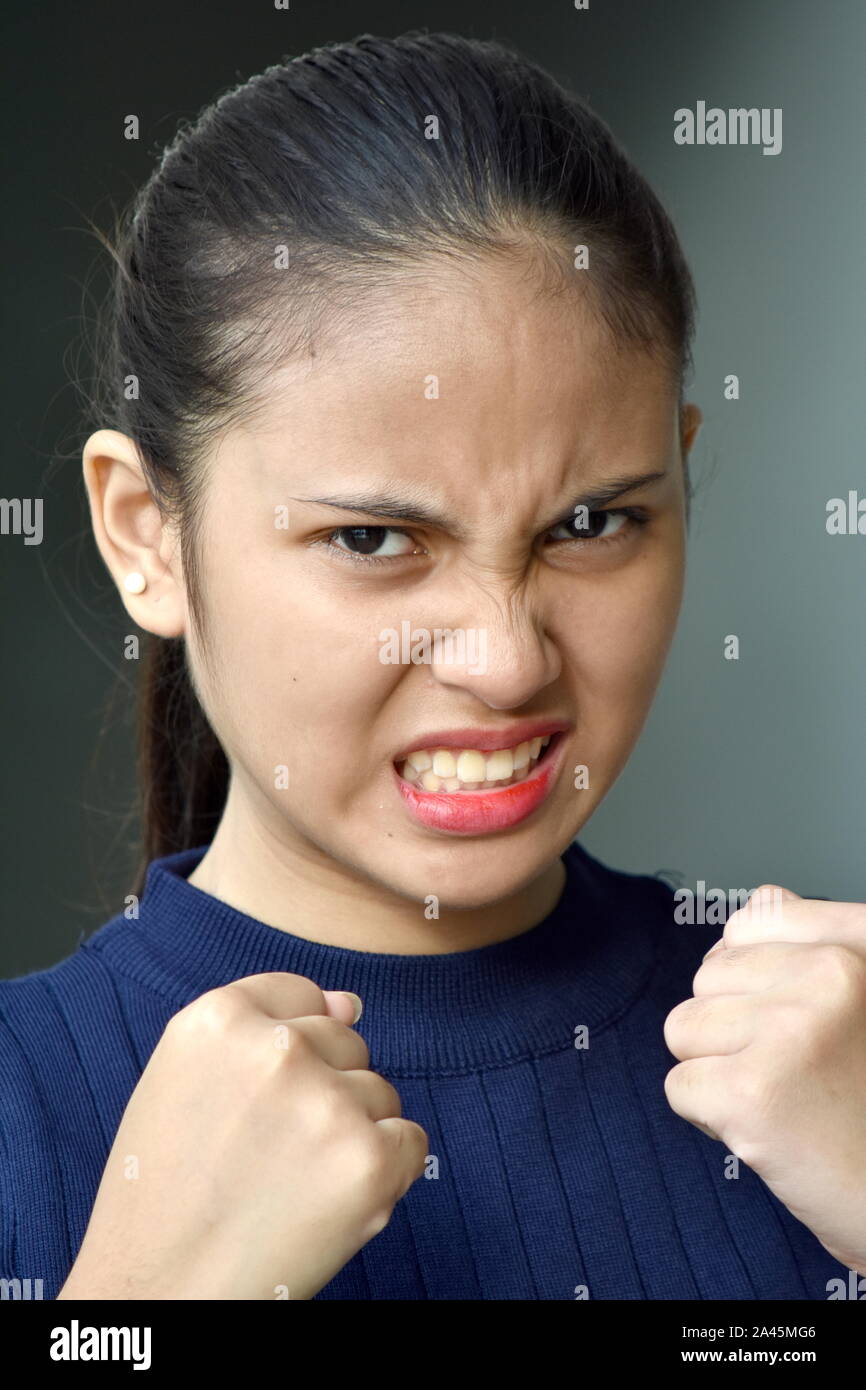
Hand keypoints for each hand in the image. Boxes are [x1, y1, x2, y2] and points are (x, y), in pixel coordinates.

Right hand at [57, 973, 427, 1299]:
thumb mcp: (184, 1082)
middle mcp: (275, 1049)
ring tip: (289, 1184)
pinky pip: (411, 1141)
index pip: (300, 994)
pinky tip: (326, 1204)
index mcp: (217, 1019)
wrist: (159, 1294)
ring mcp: (325, 1103)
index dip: (289, 1050)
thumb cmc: (165, 1194)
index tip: (262, 1098)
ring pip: (379, 1091)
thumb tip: (350, 1003)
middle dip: (322, 1091)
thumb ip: (262, 1027)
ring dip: (351, 1134)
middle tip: (266, 1156)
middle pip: (346, 1041)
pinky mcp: (368, 1159)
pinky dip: (385, 1175)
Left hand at [664, 884, 865, 1274]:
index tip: (802, 1026)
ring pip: (684, 1028)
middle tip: (797, 1074)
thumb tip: (760, 900)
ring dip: (717, 1071)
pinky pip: (679, 1085)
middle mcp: (833, 974)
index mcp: (861, 944)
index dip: (754, 978)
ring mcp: (791, 1031)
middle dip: (733, 1029)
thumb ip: (819, 943)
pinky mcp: (752, 1094)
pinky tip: (766, 1131)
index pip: (751, 921)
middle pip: (709, 977)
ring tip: (782, 1100)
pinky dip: (709, 1118)